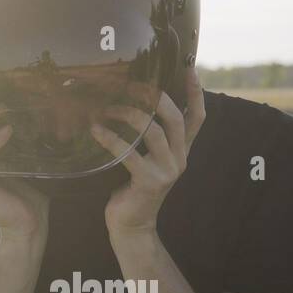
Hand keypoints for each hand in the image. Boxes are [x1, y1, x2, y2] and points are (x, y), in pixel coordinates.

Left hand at [90, 67, 205, 235]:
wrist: (131, 225)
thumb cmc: (133, 187)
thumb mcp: (147, 158)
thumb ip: (148, 138)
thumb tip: (134, 103)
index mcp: (181, 151)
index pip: (197, 117)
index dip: (196, 93)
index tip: (189, 68)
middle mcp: (179, 159)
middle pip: (175, 118)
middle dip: (155, 97)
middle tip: (134, 84)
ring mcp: (166, 171)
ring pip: (153, 131)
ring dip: (128, 114)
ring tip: (107, 108)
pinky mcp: (148, 181)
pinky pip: (128, 152)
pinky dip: (110, 138)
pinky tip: (95, 130)